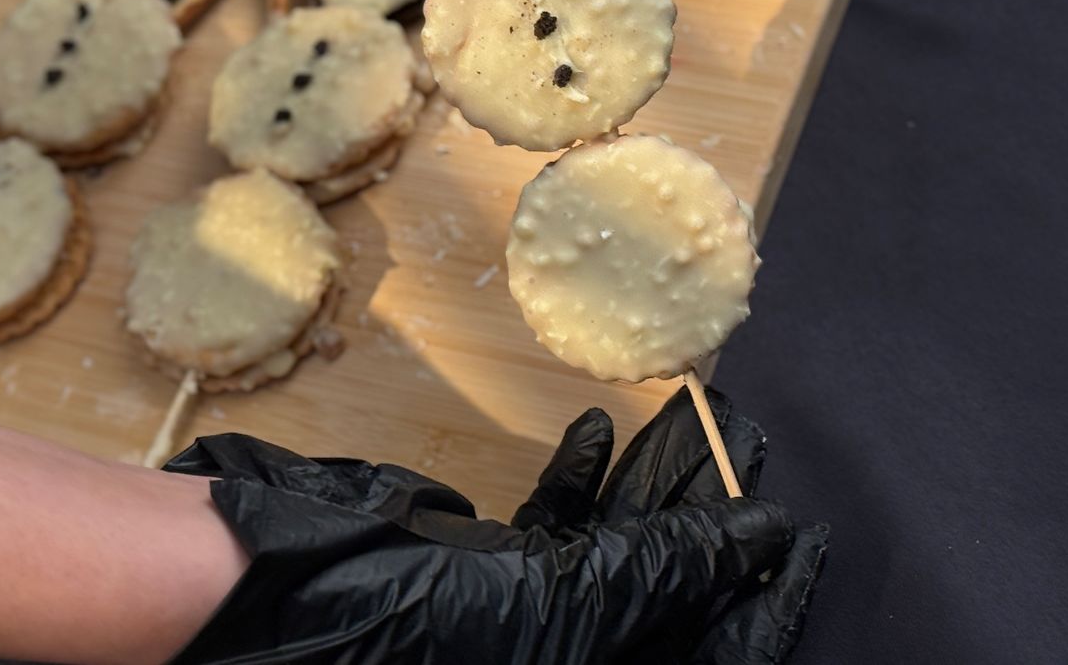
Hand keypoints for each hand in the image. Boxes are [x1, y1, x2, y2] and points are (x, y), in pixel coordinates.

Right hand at [163, 386, 824, 663]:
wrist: (261, 588)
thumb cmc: (400, 623)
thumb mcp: (555, 604)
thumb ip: (659, 572)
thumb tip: (760, 540)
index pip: (709, 657)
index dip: (763, 603)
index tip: (806, 541)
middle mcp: (560, 662)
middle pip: (669, 605)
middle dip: (716, 528)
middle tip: (759, 455)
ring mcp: (517, 624)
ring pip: (614, 557)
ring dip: (658, 491)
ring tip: (701, 426)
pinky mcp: (474, 577)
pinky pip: (549, 535)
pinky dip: (579, 484)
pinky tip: (599, 436)